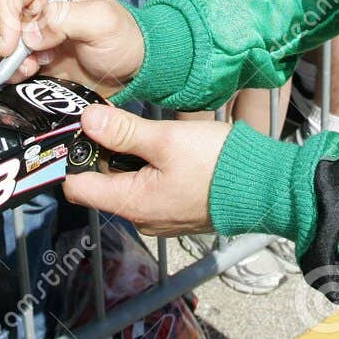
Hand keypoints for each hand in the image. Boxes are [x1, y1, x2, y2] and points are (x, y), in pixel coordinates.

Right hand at [0, 0, 144, 96]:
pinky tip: (25, 76)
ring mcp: (26, 31)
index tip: (13, 44)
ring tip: (31, 69)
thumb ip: (67, 18)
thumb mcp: (103, 21)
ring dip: (2, 58)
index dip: (3, 15)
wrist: (129, 71)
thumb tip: (32, 34)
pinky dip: (2, 71)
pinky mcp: (24, 56)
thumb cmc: (122, 38)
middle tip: (22, 59)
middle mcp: (32, 4)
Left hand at [63, 106, 229, 235]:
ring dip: (130, 160)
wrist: (264, 187)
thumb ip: (123, 131)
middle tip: (119, 123)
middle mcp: (141, 218)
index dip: (74, 157)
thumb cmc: (216, 163)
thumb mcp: (165, 139)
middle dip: (105, 153)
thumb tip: (86, 120)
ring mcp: (161, 218)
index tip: (85, 130)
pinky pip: (150, 191)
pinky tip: (167, 151)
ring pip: (128, 185)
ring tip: (148, 134)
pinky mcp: (178, 213)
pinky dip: (150, 170)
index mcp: (132, 203)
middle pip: (102, 184)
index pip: (77, 187)